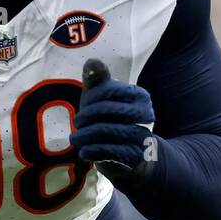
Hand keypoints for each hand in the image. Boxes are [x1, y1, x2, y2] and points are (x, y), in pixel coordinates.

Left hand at [71, 58, 156, 184]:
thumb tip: (92, 62)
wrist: (130, 156)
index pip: (110, 90)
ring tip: (75, 138)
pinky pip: (110, 151)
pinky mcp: (135, 157)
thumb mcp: (102, 98)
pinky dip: (93, 151)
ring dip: (85, 135)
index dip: (91, 97)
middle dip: (87, 116)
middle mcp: (146, 115)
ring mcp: (142, 136)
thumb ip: (97, 80)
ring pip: (108, 131)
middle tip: (76, 122)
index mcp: (140, 96)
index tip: (84, 104)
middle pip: (109, 110)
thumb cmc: (111, 120)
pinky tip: (83, 151)